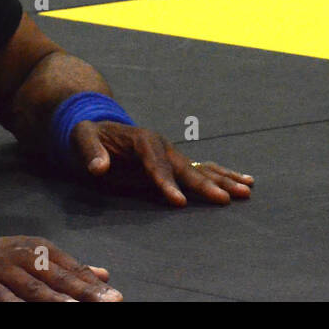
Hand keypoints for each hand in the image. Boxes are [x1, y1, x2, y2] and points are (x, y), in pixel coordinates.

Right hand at [0, 235, 120, 301]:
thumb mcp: (34, 258)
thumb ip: (68, 269)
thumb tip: (104, 275)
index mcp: (42, 249)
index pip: (73, 269)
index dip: (93, 285)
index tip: (114, 297)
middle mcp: (26, 255)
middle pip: (59, 278)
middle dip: (85, 292)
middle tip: (109, 302)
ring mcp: (3, 268)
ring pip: (34, 288)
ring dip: (56, 301)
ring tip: (76, 309)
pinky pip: (1, 297)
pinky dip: (15, 305)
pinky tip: (28, 313)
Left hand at [71, 121, 254, 205]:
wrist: (101, 127)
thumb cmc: (90, 135)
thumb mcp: (82, 138)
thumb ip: (90, 152)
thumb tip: (98, 168)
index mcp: (144, 140)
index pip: (156, 164)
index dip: (167, 182)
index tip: (179, 202)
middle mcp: (164, 146)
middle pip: (187, 168)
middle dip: (206, 185)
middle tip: (224, 200)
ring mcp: (172, 154)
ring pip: (202, 169)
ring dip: (224, 180)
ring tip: (247, 190)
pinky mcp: (175, 163)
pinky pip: (203, 170)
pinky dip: (223, 176)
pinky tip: (244, 181)